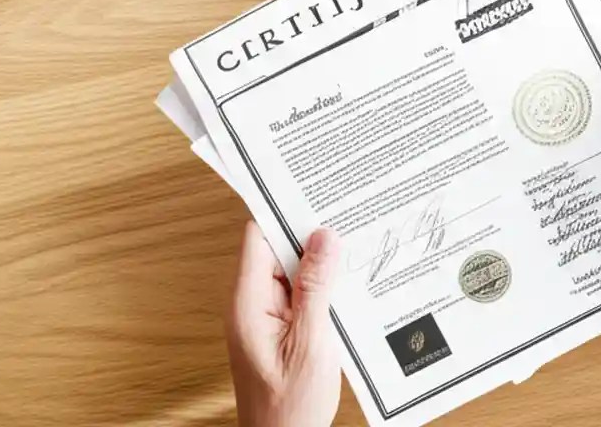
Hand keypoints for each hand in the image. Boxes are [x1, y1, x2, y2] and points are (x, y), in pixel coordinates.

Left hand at [226, 221, 341, 426]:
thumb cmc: (289, 409)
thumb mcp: (311, 343)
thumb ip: (315, 287)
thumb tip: (323, 238)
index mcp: (248, 304)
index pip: (258, 238)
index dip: (284, 213)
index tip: (313, 194)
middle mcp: (250, 306)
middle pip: (276, 251)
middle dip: (310, 237)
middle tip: (346, 220)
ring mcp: (264, 319)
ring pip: (292, 273)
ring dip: (320, 266)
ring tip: (353, 252)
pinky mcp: (279, 332)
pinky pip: (299, 297)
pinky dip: (321, 290)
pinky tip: (346, 289)